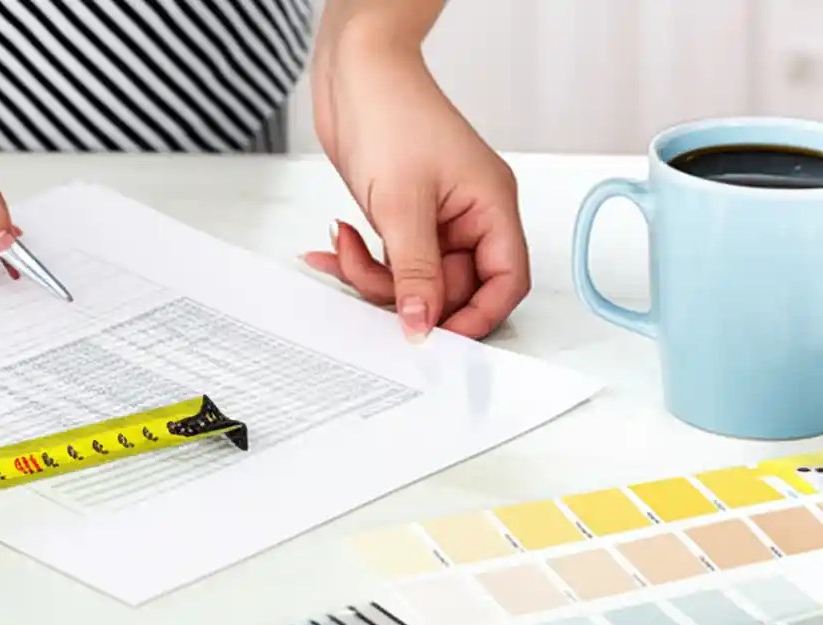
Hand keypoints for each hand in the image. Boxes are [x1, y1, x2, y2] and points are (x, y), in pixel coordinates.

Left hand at [306, 15, 529, 341]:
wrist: (353, 73)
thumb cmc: (391, 114)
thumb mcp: (402, 205)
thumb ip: (414, 273)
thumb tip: (424, 325)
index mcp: (491, 207)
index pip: (506, 280)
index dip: (478, 314)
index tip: (438, 335)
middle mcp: (469, 216)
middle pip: (453, 287)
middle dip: (406, 292)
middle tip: (368, 280)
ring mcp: (435, 218)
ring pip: (414, 278)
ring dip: (372, 275)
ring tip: (344, 246)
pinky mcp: (402, 216)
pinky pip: (389, 259)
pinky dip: (360, 259)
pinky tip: (334, 245)